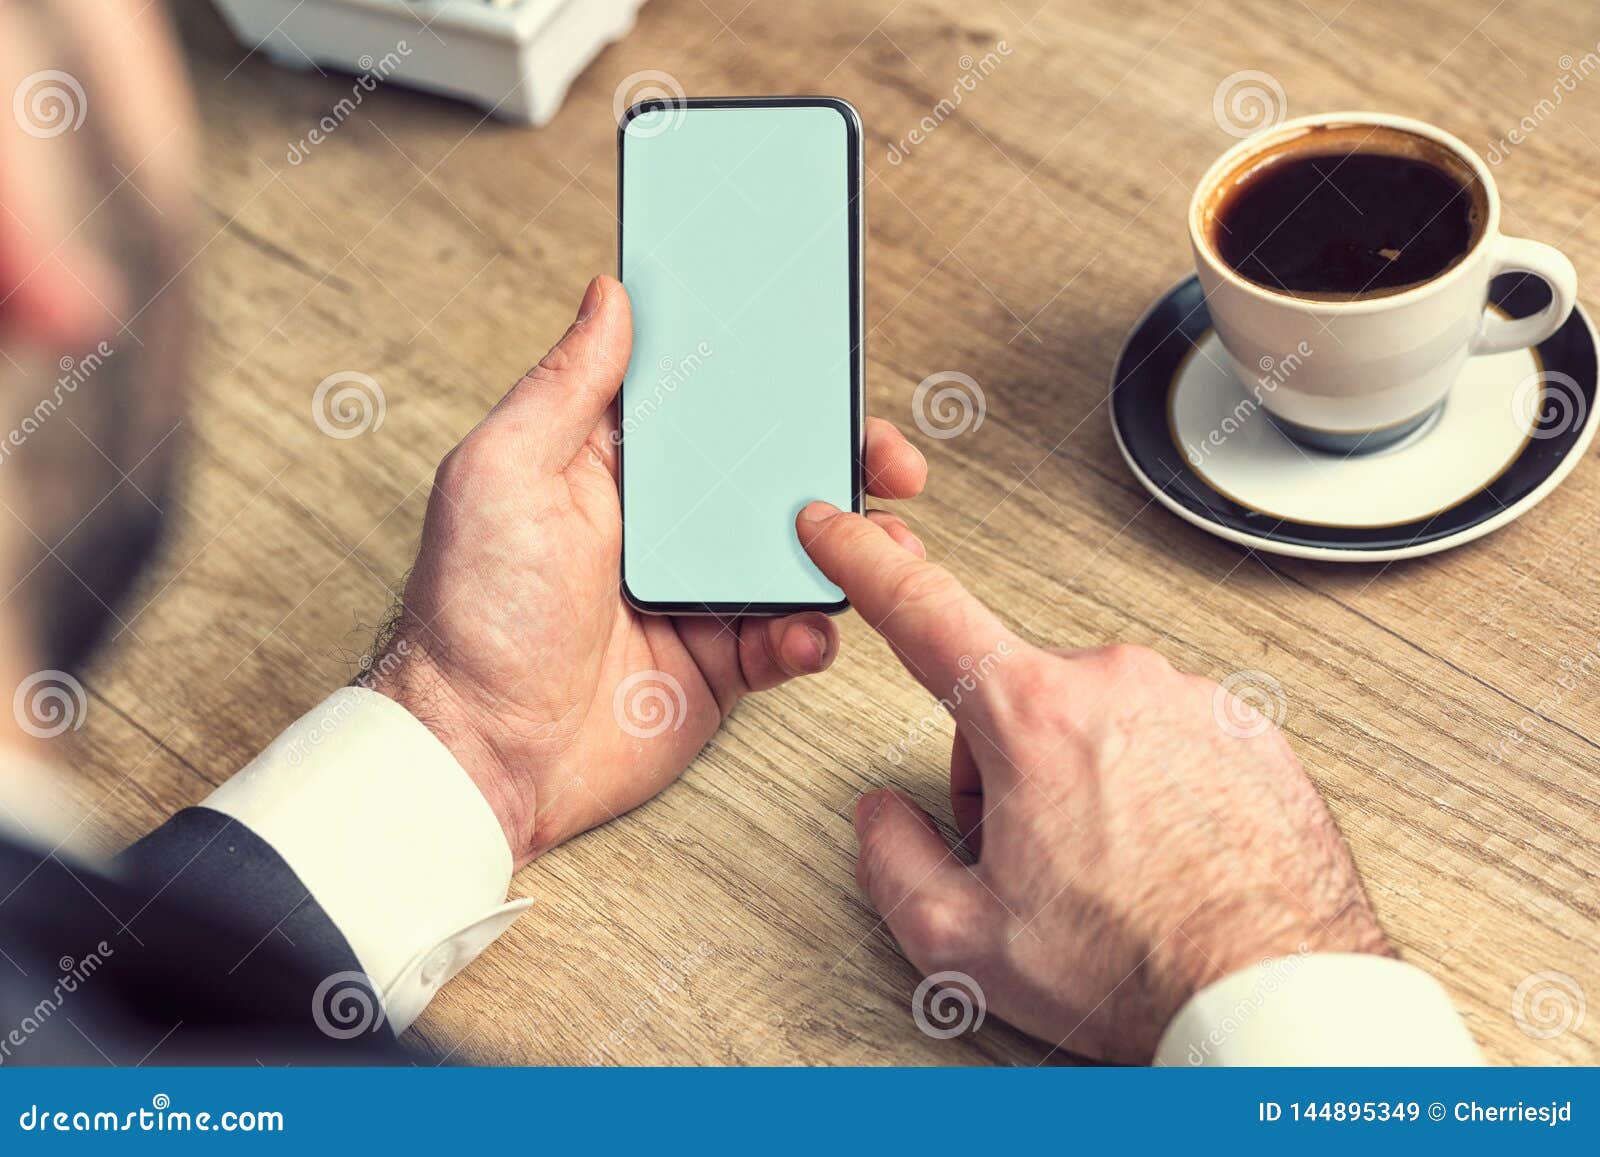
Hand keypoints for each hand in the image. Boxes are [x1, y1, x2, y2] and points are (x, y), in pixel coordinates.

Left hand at [369, 277, 927, 868]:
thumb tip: (611, 295)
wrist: (481, 753)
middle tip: (890, 461)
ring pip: (801, 556)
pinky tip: (809, 629)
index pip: (709, 403)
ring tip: (882, 547)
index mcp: (614, 467)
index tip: (827, 359)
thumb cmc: (472, 611)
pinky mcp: (721, 664)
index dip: (772, 379)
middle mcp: (664, 526)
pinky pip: (791, 637)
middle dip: (841, 462)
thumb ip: (567, 385)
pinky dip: (813, 632)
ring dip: (850, 549)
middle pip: (774, 475)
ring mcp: (699, 595)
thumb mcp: (503, 473)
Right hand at [796, 502, 1392, 1062]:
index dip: (863, 559)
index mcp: (1033, 717)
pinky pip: (1160, 735)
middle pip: (1009, 698)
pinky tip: (1158, 855)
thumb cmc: (1138, 969)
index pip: (921, 611)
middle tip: (1034, 857)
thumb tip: (884, 818)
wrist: (1274, 997)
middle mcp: (1114, 683)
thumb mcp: (961, 939)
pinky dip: (1146, 783)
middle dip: (1001, 768)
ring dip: (1077, 776)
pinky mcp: (1240, 726)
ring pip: (1087, 718)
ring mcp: (1185, 699)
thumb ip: (890, 860)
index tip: (837, 526)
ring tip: (1109, 869)